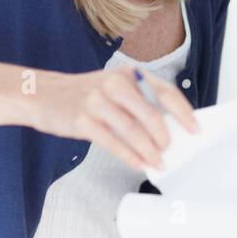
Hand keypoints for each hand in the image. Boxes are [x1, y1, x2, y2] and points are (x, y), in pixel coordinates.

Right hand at [28, 66, 196, 171]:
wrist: (41, 94)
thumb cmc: (86, 94)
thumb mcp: (114, 87)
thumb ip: (139, 102)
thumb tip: (170, 128)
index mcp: (128, 74)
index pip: (165, 92)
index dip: (183, 112)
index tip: (195, 129)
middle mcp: (114, 84)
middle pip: (150, 114)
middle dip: (164, 137)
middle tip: (170, 151)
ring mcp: (97, 102)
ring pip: (133, 131)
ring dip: (149, 151)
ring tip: (157, 163)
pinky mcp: (82, 120)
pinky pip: (112, 142)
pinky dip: (129, 156)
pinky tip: (138, 163)